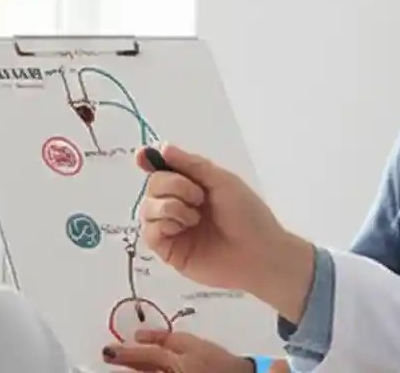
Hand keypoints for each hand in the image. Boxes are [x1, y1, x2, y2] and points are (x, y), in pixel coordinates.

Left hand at [102, 329, 252, 372]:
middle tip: (107, 356)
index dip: (126, 353)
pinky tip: (136, 371)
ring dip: (131, 371)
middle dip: (123, 365)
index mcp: (177, 363)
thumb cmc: (217, 361)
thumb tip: (140, 335)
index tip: (107, 350)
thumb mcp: (193, 344)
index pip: (147, 356)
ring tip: (117, 366)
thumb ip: (166, 339)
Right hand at [136, 143, 315, 320]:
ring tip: (195, 217)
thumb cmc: (246, 214)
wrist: (257, 252)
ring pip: (147, 208)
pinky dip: (164, 224)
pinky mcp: (168, 251)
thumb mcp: (222, 181)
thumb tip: (162, 147)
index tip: (142, 157)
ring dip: (170, 206)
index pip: (163, 170)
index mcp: (192, 186)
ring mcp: (172, 229)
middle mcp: (179, 205)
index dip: (149, 162)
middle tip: (198, 196)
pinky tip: (184, 227)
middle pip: (153, 185)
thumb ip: (191, 164)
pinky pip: (149, 232)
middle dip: (172, 185)